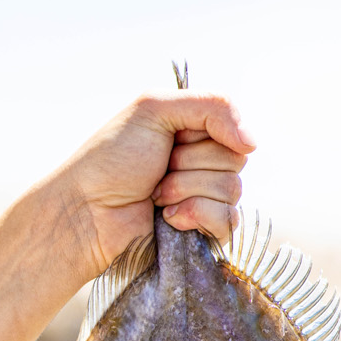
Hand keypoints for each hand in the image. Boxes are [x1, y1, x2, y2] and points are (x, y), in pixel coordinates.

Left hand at [62, 91, 255, 276]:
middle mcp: (202, 164)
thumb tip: (254, 143)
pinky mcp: (202, 233)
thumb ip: (212, 107)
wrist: (87, 213)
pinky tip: (167, 219)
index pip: (233, 129)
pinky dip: (196, 217)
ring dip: (187, 191)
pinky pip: (228, 223)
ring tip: (156, 196)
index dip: (204, 136)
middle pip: (235, 161)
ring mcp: (204, 200)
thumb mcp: (155, 110)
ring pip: (232, 191)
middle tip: (159, 169)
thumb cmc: (111, 159)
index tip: (171, 140)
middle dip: (192, 165)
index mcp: (193, 132)